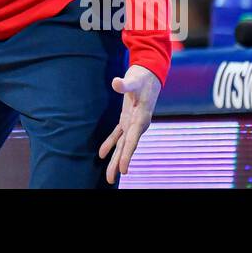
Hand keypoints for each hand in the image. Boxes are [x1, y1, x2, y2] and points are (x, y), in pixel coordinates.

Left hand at [98, 64, 161, 183]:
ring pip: (123, 144)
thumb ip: (125, 83)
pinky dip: (110, 143)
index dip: (127, 155)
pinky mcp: (127, 118)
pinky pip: (118, 134)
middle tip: (111, 179)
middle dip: (119, 163)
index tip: (123, 169)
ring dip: (115, 158)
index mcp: (141, 117)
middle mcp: (138, 123)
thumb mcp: (134, 78)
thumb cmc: (143, 77)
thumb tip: (116, 82)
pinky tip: (102, 154)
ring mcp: (132, 122)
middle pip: (127, 147)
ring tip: (109, 175)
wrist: (150, 73)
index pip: (133, 139)